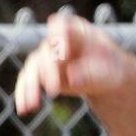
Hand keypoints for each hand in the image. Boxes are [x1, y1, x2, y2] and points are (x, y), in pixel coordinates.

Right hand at [14, 12, 132, 114]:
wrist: (108, 78)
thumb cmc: (112, 69)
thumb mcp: (109, 71)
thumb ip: (91, 72)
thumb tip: (71, 78)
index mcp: (78, 31)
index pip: (62, 26)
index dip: (60, 38)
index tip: (64, 56)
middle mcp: (59, 40)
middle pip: (46, 50)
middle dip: (48, 70)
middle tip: (55, 90)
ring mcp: (48, 55)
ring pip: (32, 66)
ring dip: (30, 85)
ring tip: (31, 105)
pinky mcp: (41, 72)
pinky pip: (28, 80)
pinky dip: (24, 93)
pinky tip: (24, 109)